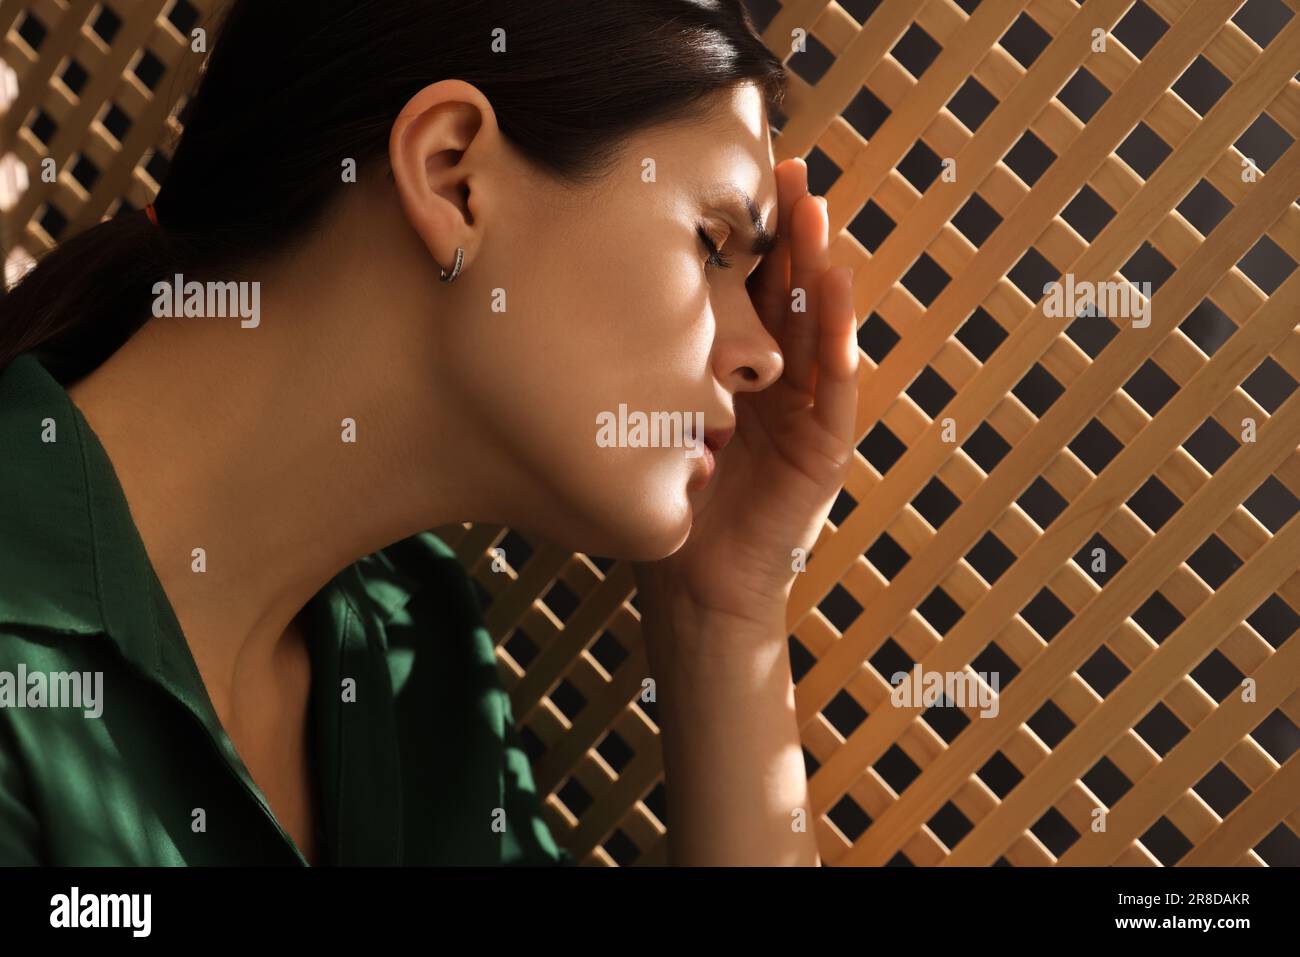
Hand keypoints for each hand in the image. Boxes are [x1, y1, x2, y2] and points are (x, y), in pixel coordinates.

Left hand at [633, 157, 858, 634]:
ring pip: (818, 327)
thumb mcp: (655, 421)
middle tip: (785, 168)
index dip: (751, 241)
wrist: (696, 590)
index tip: (737, 181)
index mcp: (740, 377)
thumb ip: (650, 372)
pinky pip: (836, 385)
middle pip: (790, 296)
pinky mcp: (825, 451)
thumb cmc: (670, 506)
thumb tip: (590, 306)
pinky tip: (835, 285)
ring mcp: (807, 416)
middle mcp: (780, 387)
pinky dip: (837, 334)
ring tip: (812, 208)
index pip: (752, 296)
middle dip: (789, 234)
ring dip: (818, 266)